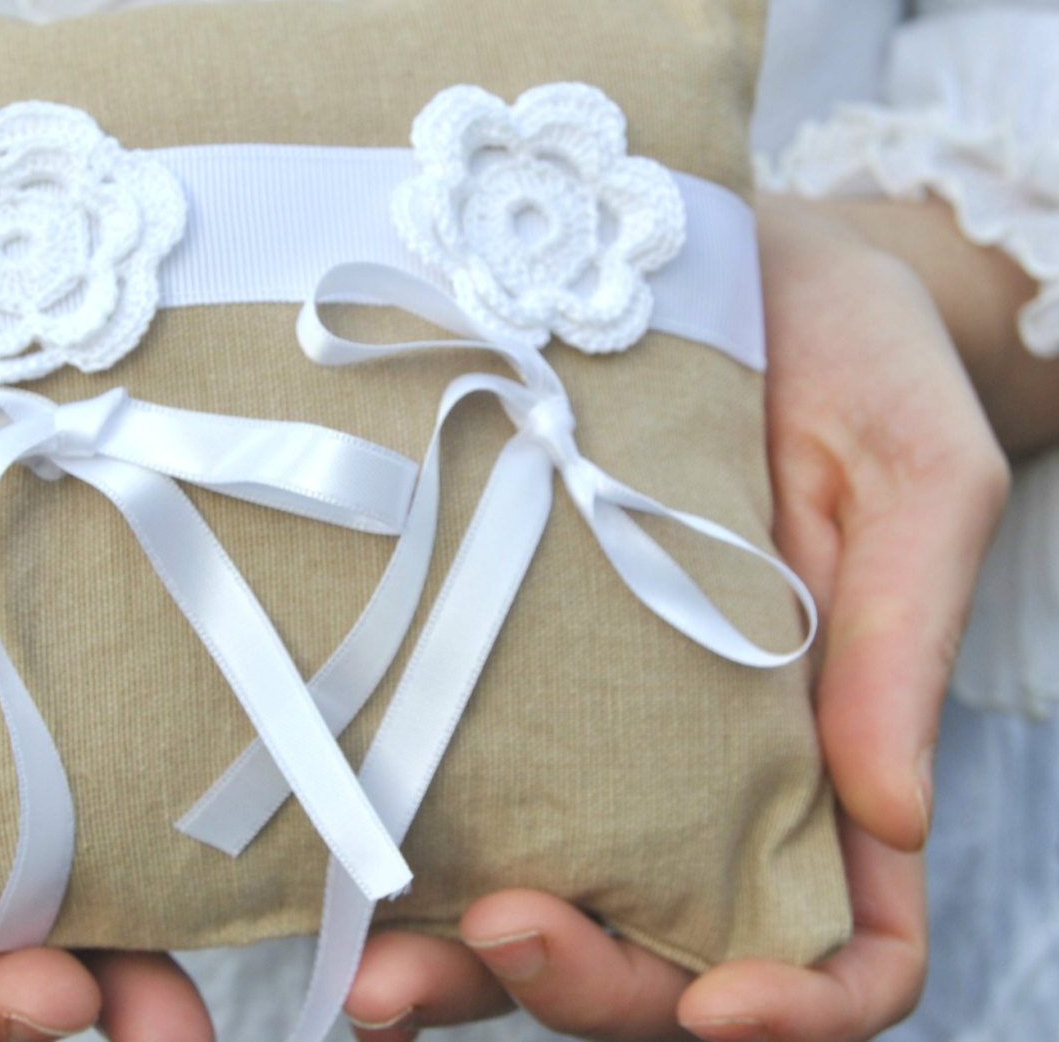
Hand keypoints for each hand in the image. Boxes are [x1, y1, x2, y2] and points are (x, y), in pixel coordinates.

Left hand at [340, 192, 1010, 1040]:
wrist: (737, 268)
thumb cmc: (853, 354)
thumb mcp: (910, 470)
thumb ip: (900, 635)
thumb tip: (891, 817)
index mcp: (832, 747)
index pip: (850, 939)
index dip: (804, 1006)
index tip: (724, 1004)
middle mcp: (706, 768)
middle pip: (661, 951)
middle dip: (583, 981)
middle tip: (494, 936)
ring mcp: (595, 729)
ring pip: (539, 900)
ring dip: (457, 968)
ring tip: (364, 973)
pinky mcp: (498, 662)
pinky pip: (449, 789)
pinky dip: (394, 863)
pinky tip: (327, 871)